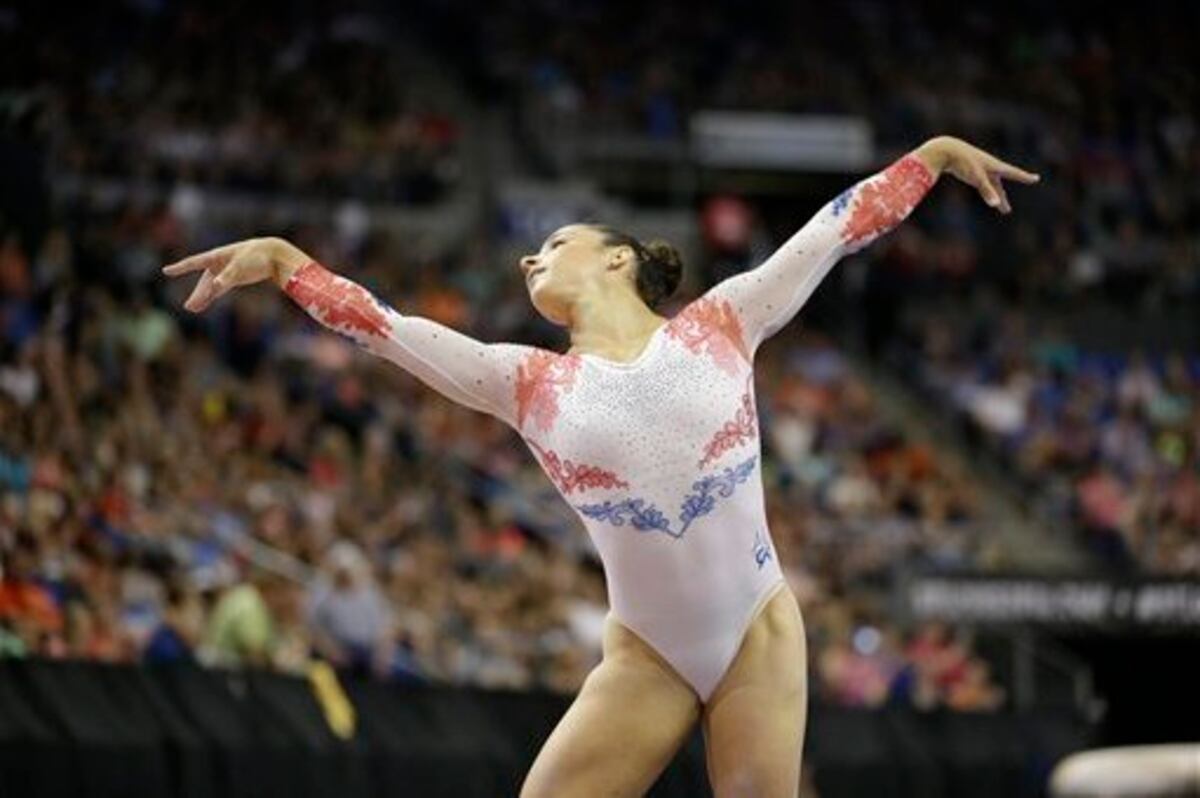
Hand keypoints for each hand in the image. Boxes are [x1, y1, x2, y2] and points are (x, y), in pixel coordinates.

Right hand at [161, 237, 308, 312]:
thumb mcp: (240, 266)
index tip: (166, 271)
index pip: (194, 262)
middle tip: (189, 307)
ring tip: (192, 309)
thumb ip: (227, 277)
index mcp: (216, 256)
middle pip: (203, 281)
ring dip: (202, 297)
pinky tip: (204, 304)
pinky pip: (218, 289)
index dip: (180, 268)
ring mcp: (225, 271)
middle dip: (197, 294)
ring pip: (210, 287)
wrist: (273, 255)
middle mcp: (218, 264)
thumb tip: (214, 287)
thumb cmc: (256, 256)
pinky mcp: (233, 278)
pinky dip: (211, 296)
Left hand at [918, 136, 1039, 213]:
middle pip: (998, 186)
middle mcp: (988, 167)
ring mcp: (978, 168)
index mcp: (994, 166)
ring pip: (989, 185)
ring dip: (992, 196)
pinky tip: (982, 188)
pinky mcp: (968, 170)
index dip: (1025, 177)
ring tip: (997, 207)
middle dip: (1002, 198)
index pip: (1014, 173)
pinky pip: (980, 181)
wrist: (945, 150)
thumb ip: (987, 191)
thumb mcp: (976, 178)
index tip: (1036, 178)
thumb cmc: (963, 162)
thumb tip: (996, 204)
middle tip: (1006, 210)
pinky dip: (983, 189)